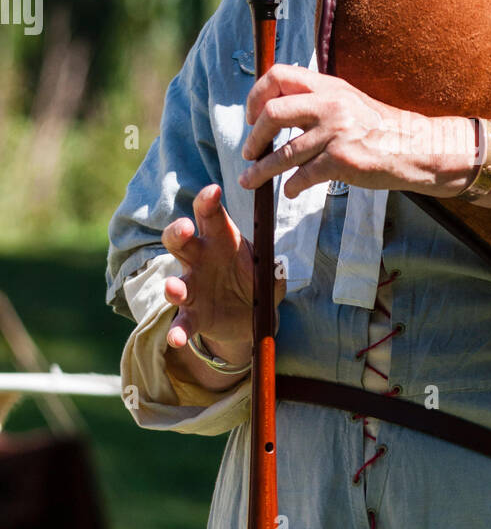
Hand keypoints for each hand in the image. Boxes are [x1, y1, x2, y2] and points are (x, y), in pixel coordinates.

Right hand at [161, 183, 284, 365]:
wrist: (251, 318)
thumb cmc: (257, 282)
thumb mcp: (271, 274)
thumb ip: (275, 269)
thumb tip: (279, 267)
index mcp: (221, 239)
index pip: (210, 214)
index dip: (208, 201)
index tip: (213, 190)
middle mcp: (201, 259)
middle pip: (181, 240)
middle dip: (178, 232)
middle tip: (185, 228)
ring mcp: (193, 288)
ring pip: (176, 281)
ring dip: (173, 286)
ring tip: (174, 289)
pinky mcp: (193, 315)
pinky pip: (182, 322)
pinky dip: (177, 330)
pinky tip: (176, 338)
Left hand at [239, 63, 474, 197]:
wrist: (417, 147)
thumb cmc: (380, 128)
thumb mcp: (349, 101)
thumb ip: (318, 101)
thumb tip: (278, 109)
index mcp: (329, 86)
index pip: (279, 76)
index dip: (256, 95)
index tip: (252, 116)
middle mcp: (331, 105)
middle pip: (272, 112)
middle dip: (254, 137)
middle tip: (249, 152)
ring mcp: (336, 133)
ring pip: (284, 152)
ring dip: (261, 170)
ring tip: (249, 180)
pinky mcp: (343, 161)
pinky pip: (303, 176)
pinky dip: (291, 186)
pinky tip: (289, 191)